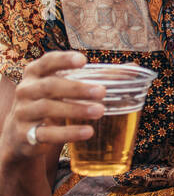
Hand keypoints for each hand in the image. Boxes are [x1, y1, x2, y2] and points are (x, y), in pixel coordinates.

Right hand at [0, 51, 103, 165]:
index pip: (46, 62)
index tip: (83, 60)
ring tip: (100, 111)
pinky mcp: (25, 135)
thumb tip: (132, 68)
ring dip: (75, 109)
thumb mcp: (64, 88)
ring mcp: (23, 113)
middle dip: (76, 88)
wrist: (19, 135)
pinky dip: (68, 133)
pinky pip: (46, 133)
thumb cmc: (50, 102)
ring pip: (47, 108)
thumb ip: (95, 78)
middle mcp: (26, 90)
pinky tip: (88, 131)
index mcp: (35, 74)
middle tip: (102, 91)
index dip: (63, 60)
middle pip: (50, 86)